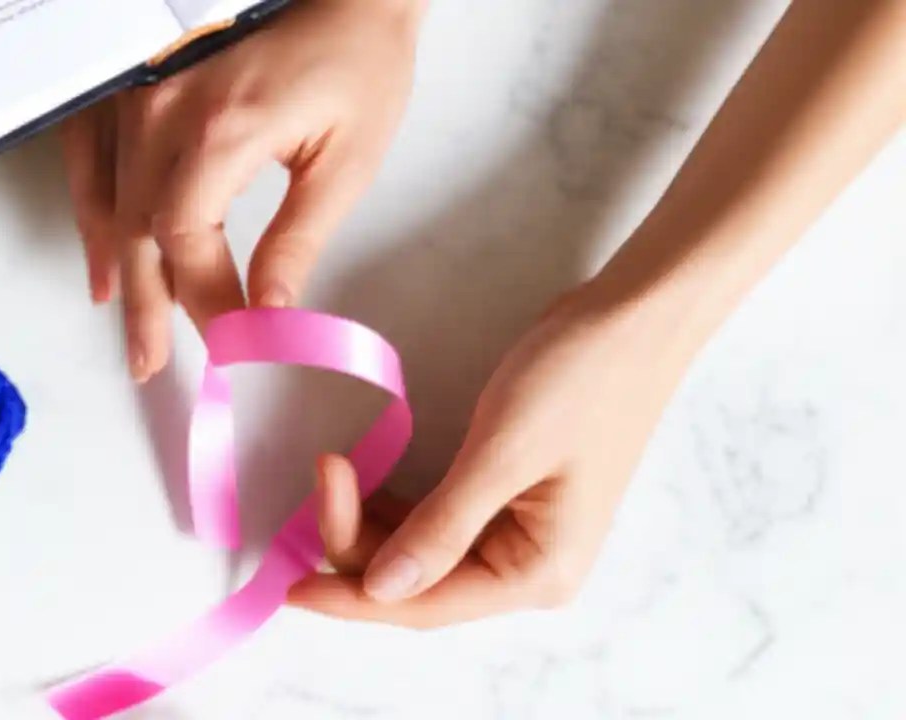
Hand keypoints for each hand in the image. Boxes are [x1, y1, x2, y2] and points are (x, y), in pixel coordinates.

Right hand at [58, 0, 424, 380]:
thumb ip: (298, 239)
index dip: (205, 302)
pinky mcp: (132, 79)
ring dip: (116, 268)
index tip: (235, 342)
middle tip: (152, 366)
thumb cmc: (356, 60)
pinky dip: (91, 207)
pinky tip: (101, 255)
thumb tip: (269, 315)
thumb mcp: (346, 158)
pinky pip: (88, 152)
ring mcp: (137, 90)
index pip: (187, 242)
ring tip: (129, 329)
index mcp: (220, 131)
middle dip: (149, 306)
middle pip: (138, 231)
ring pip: (107, 198)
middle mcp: (162, 110)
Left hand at [289, 285, 696, 627]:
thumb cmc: (579, 379)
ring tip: (330, 469)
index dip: (351, 596)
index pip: (425, 602)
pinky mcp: (507, 499)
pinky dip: (394, 505)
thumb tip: (379, 589)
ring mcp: (519, 533)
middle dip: (357, 539)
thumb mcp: (502, 453)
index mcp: (538, 571)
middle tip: (322, 472)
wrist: (632, 316)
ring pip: (420, 549)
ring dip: (370, 520)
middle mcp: (530, 567)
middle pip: (418, 579)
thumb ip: (439, 528)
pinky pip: (435, 519)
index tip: (287, 582)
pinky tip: (361, 477)